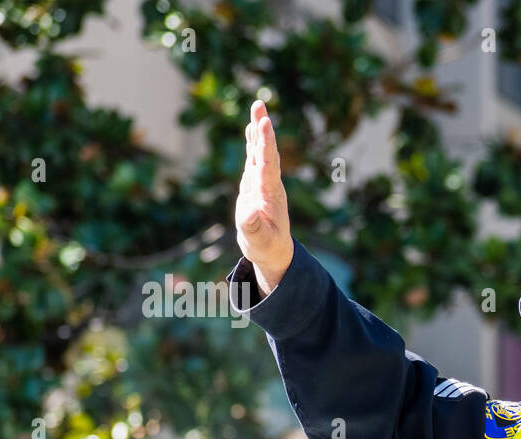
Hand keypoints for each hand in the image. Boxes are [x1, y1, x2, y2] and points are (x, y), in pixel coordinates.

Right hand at [235, 100, 293, 295]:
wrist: (273, 251)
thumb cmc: (266, 247)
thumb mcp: (258, 240)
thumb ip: (252, 225)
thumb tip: (247, 210)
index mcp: (270, 194)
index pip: (268, 164)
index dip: (266, 143)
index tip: (265, 123)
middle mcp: (269, 184)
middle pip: (266, 151)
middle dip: (263, 129)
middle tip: (260, 105)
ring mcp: (263, 182)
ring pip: (260, 151)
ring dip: (258, 130)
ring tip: (258, 107)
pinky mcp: (255, 184)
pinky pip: (254, 158)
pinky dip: (253, 142)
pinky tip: (252, 127)